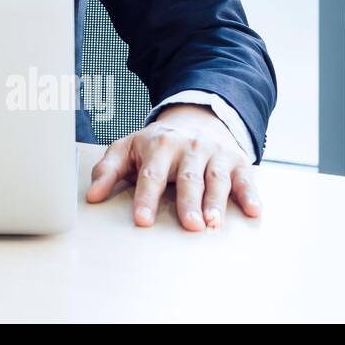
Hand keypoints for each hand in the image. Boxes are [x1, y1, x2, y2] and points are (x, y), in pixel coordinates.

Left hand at [85, 103, 261, 230]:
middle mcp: (188, 148)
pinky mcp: (237, 161)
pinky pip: (245, 178)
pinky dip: (250, 194)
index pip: (151, 175)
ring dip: (217, 203)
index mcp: (157, 145)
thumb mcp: (127, 149)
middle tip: (190, 225)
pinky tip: (253, 211)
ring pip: (216, 179)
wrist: (196, 118)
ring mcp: (214, 153)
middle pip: (188, 178)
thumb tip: (92, 196)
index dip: (146, 198)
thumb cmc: (157, 143)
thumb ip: (107, 170)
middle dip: (188, 202)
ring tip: (214, 224)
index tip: (143, 220)